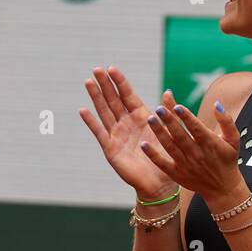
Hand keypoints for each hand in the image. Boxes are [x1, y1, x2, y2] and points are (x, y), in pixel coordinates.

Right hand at [79, 66, 175, 199]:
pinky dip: (91, 121)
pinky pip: (99, 132)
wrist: (159, 182)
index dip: (120, 82)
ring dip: (96, 97)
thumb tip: (168, 91)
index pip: (128, 95)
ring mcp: (117, 135)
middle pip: (113, 100)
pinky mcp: (110, 148)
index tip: (112, 68)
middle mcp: (127, 123)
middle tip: (97, 69)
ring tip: (88, 82)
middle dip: (105, 84)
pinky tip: (83, 110)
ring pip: (104, 111)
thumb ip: (166, 111)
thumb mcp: (168, 131)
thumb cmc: (166, 156)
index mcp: (141, 117)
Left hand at [141, 94, 243, 200]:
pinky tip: (143, 145)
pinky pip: (162, 163)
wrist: (222, 188)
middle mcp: (196, 154)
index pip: (196, 128)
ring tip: (150, 120)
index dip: (187, 117)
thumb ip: (226, 121)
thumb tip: (218, 104)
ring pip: (170, 146)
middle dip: (169, 121)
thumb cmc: (227, 160)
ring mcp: (185, 164)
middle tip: (158, 108)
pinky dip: (152, 155)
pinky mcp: (176, 173)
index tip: (177, 106)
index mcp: (210, 143)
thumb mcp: (234, 140)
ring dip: (159, 133)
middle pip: (180, 135)